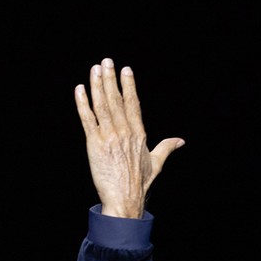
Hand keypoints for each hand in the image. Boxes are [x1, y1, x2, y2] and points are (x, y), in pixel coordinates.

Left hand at [74, 59, 183, 218]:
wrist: (124, 199)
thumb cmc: (140, 183)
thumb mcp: (157, 163)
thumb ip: (166, 147)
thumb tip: (181, 140)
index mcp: (139, 133)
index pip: (133, 103)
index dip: (129, 85)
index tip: (126, 70)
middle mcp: (124, 131)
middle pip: (116, 99)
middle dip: (110, 79)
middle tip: (106, 61)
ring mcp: (109, 137)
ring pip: (102, 105)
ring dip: (97, 85)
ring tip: (95, 69)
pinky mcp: (94, 145)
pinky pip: (87, 119)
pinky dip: (82, 104)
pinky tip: (80, 89)